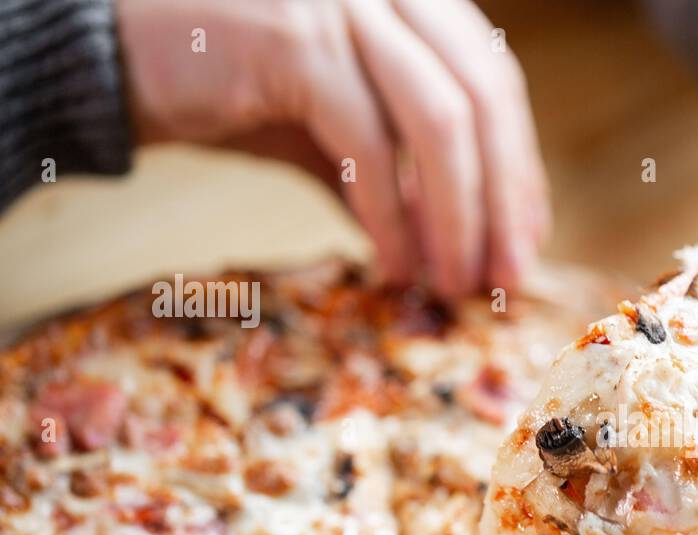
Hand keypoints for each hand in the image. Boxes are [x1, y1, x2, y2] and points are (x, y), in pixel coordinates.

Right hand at [117, 0, 549, 294]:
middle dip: (503, 198)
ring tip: (456, 283)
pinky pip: (368, 142)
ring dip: (458, 216)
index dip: (518, 167)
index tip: (524, 243)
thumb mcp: (338, 129)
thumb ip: (406, 173)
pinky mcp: (293, 36)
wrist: (112, 55)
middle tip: (505, 276)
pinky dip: (391, 215)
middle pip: (483, 98)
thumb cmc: (231, 87)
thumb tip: (466, 245)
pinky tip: (396, 266)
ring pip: (439, 121)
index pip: (493, 80)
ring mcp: (342, 1)